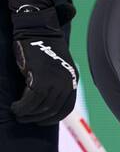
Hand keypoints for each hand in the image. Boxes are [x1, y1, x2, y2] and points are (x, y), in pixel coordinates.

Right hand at [10, 6, 77, 125]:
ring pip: (41, 108)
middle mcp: (66, 83)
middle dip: (38, 118)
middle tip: (24, 119)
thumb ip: (54, 82)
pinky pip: (31, 101)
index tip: (41, 121)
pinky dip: (22, 107)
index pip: (66, 108)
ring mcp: (55, 82)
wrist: (36, 29)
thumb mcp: (54, 67)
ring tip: (18, 114)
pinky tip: (15, 108)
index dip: (53, 117)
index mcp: (72, 81)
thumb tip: (45, 101)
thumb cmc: (42, 47)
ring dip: (28, 114)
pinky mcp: (40, 79)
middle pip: (53, 110)